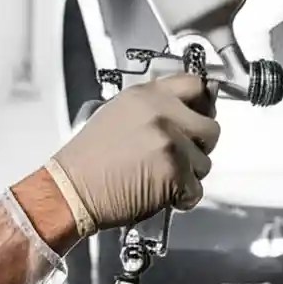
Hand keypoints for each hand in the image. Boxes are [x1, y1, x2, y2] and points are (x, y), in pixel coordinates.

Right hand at [47, 74, 219, 234]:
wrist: (71, 189)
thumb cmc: (88, 160)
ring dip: (189, 174)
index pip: (196, 85)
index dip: (204, 104)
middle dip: (200, 146)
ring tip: (159, 176)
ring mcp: (171, 142)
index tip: (203, 114)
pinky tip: (159, 193)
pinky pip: (196, 189)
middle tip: (180, 156)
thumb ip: (155, 107)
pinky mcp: (175, 172)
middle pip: (211, 128)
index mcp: (148, 95)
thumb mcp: (118, 113)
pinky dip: (182, 197)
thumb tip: (187, 111)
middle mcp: (163, 113)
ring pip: (205, 162)